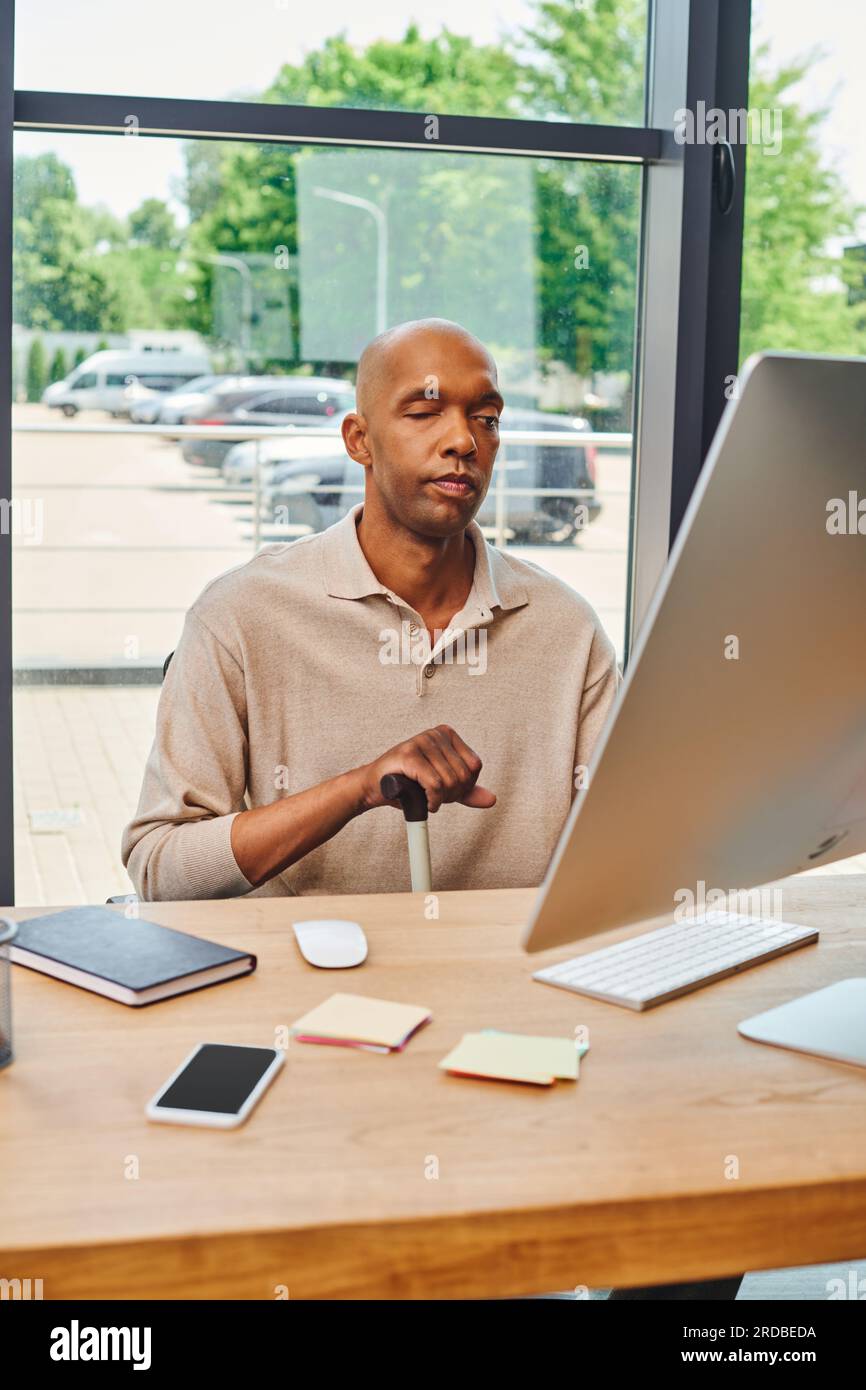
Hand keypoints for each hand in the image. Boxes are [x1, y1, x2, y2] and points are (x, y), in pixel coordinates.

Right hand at [355, 725, 496, 813]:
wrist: (375, 788)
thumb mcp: (443, 787)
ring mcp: (421, 741)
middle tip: (435, 797)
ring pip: (450, 781)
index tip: (446, 791)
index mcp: (447, 735)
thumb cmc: (407, 783)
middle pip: (464, 774)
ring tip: (427, 798)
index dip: (464, 786)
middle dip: (452, 795)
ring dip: (440, 799)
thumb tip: (491, 799)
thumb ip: (466, 791)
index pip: (474, 766)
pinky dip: (433, 800)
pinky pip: (435, 785)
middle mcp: (435, 734)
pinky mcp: (409, 755)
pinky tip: (425, 802)